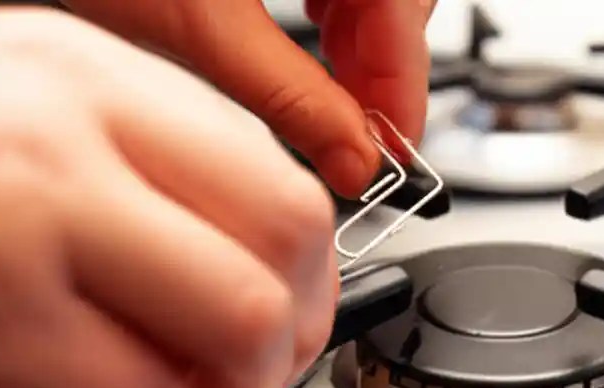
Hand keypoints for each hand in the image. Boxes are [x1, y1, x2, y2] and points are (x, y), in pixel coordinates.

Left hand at [67, 0, 435, 197]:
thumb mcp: (197, 23)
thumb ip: (289, 94)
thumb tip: (353, 156)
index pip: (406, 2)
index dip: (405, 82)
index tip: (387, 148)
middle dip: (380, 63)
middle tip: (353, 132)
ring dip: (359, 35)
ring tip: (323, 87)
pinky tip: (308, 24)